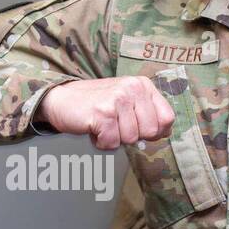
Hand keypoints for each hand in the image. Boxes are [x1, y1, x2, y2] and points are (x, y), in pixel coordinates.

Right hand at [37, 77, 175, 150]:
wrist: (61, 100)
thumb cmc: (97, 105)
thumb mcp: (128, 102)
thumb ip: (148, 113)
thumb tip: (165, 132)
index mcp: (142, 85)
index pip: (167, 118)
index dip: (155, 131)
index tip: (137, 128)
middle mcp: (132, 88)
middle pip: (150, 132)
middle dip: (132, 136)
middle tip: (115, 125)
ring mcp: (117, 99)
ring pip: (130, 139)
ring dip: (114, 139)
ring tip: (103, 125)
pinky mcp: (103, 113)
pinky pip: (112, 143)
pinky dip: (101, 143)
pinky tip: (94, 129)